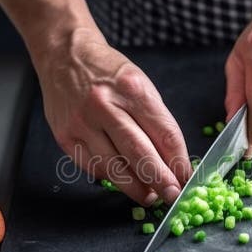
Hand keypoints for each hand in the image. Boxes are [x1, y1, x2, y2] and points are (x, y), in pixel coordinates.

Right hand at [35, 30, 191, 205]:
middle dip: (161, 180)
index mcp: (132, 89)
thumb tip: (172, 160)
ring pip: (115, 167)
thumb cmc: (108, 72)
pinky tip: (124, 180)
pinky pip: (93, 167)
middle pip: (141, 154)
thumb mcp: (140, 84)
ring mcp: (82, 123)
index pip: (164, 133)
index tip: (187, 177)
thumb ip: (155, 120)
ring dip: (136, 187)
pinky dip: (112, 177)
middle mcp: (105, 106)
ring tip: (150, 195)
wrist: (64, 56)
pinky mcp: (65, 137)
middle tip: (173, 195)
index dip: (179, 161)